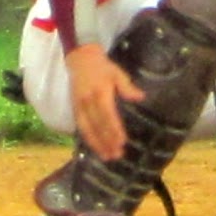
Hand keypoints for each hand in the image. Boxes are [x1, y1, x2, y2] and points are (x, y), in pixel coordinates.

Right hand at [65, 42, 144, 161]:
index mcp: (100, 92)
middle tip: (117, 155)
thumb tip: (141, 97)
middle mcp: (88, 101)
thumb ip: (127, 87)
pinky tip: (95, 147)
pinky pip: (80, 126)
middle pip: (98, 125)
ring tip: (107, 156)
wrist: (80, 58)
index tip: (122, 141)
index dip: (114, 129)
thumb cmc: (102, 66)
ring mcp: (79, 105)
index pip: (108, 115)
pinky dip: (87, 138)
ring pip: (87, 128)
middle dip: (107, 141)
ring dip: (97, 144)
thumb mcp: (117, 73)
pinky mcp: (74, 107)